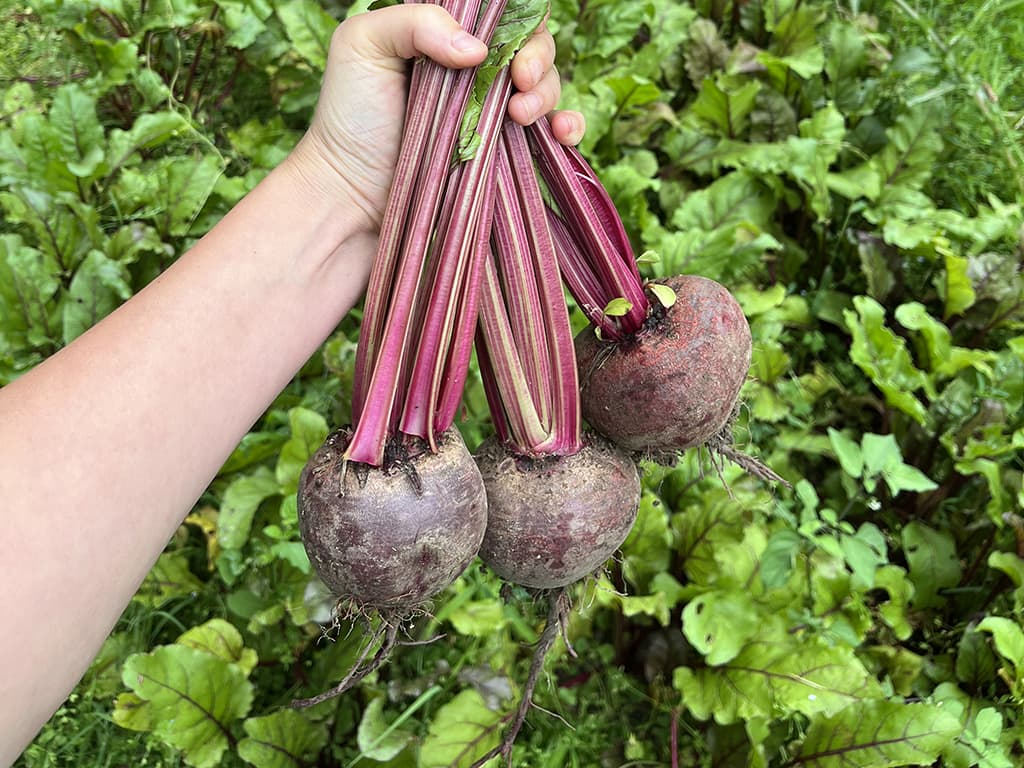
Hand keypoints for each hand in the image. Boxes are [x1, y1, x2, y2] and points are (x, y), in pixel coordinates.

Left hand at [288, 4, 583, 232]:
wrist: (350, 196)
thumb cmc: (348, 118)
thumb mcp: (363, 45)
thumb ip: (416, 21)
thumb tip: (479, 48)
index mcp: (445, 37)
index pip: (501, 12)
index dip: (517, 20)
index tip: (506, 47)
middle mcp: (475, 72)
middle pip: (532, 45)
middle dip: (537, 58)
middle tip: (519, 83)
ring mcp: (493, 114)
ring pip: (547, 85)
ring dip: (548, 93)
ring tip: (523, 117)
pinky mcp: (504, 154)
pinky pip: (553, 134)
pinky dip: (569, 128)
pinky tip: (562, 134)